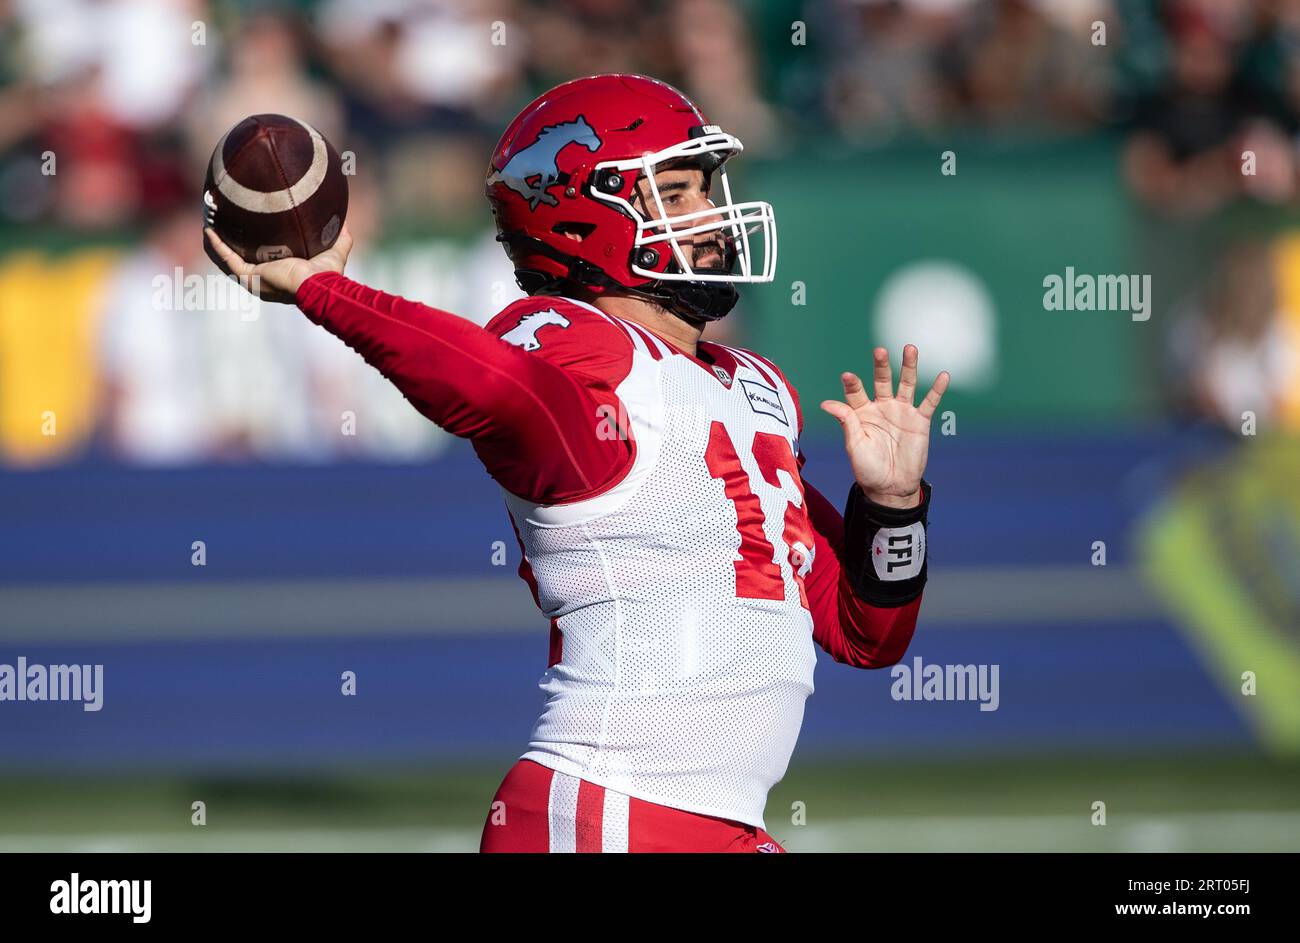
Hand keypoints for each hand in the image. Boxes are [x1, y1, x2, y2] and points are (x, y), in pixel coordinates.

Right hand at [204, 226, 352, 303]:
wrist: (319, 287)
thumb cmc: (328, 275)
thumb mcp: (335, 250)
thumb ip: (341, 236)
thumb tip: (344, 218)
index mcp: (281, 274)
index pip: (263, 258)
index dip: (254, 243)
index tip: (250, 226)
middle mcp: (265, 279)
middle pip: (241, 257)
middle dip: (230, 240)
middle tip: (223, 220)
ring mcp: (254, 279)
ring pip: (229, 258)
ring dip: (218, 241)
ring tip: (210, 221)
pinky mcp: (249, 277)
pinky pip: (227, 259)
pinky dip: (217, 244)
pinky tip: (208, 229)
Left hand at [820, 345, 949, 508]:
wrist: (891, 487)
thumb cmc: (868, 468)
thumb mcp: (854, 445)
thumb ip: (847, 421)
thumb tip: (826, 403)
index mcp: (862, 413)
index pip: (856, 392)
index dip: (852, 384)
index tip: (848, 376)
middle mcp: (882, 407)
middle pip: (882, 381)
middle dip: (881, 366)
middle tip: (879, 350)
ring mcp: (902, 412)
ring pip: (906, 384)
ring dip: (909, 367)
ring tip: (910, 348)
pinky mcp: (920, 421)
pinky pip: (930, 402)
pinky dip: (937, 389)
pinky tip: (943, 375)